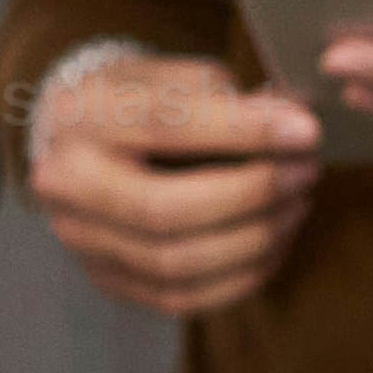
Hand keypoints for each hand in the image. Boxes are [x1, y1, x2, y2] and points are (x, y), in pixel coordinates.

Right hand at [24, 42, 328, 316]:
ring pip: (175, 263)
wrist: (66, 139)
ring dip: (254, 240)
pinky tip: (274, 244)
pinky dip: (239, 277)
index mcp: (82, 116)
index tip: (306, 131)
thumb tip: (290, 123)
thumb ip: (222, 95)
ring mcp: (81, 240)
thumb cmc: (130, 101)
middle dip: (253, 194)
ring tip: (297, 206)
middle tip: (306, 171)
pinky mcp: (105, 279)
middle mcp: (67, 184)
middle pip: (165, 209)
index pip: (165, 124)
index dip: (243, 131)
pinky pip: (180, 298)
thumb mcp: (166, 74)